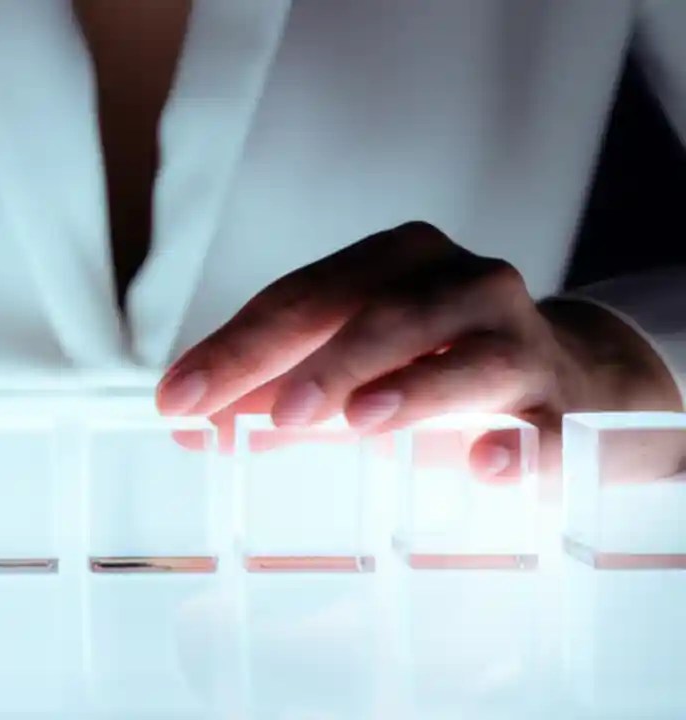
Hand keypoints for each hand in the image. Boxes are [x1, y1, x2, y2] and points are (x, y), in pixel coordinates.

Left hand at [156, 222, 682, 482]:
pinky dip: (516, 447)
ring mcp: (522, 342)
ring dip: (411, 387)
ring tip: (356, 419)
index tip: (179, 398)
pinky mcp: (560, 411)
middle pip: (385, 312)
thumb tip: (185, 426)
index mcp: (398, 260)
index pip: (305, 297)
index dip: (238, 347)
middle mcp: (465, 283)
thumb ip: (267, 395)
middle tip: (273, 412)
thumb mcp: (344, 373)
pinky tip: (482, 468)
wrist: (554, 386)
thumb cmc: (426, 371)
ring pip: (469, 357)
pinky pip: (544, 429)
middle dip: (324, 361)